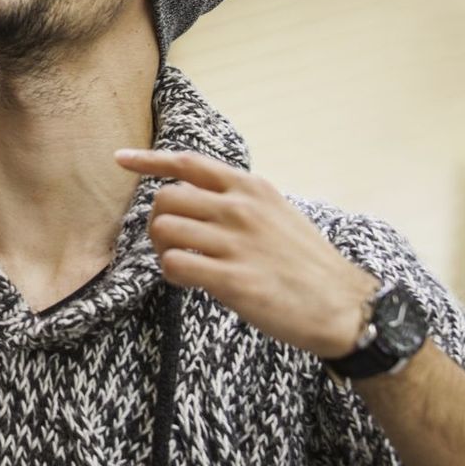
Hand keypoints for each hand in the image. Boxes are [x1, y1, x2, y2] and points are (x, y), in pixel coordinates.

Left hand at [115, 148, 378, 358]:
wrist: (344, 306)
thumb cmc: (306, 262)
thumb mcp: (277, 213)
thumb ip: (238, 200)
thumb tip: (195, 196)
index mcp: (251, 188)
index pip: (187, 162)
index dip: (148, 160)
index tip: (120, 159)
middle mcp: (241, 208)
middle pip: (165, 198)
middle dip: (157, 221)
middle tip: (171, 244)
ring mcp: (237, 243)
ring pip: (164, 229)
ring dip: (162, 250)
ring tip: (183, 264)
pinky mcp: (233, 280)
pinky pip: (174, 265)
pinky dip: (171, 274)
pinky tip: (190, 282)